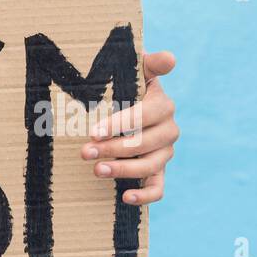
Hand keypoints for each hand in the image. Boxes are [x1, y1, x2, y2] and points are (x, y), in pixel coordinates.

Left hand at [80, 51, 177, 205]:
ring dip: (122, 170)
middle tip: (85, 152)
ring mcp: (165, 152)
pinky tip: (125, 197)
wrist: (129, 102)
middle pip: (145, 144)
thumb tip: (171, 58)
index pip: (144, 116)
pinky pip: (158, 188)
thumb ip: (151, 63)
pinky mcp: (159, 170)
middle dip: (113, 148)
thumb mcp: (137, 70)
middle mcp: (168, 130)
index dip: (120, 124)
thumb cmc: (128, 84)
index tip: (94, 131)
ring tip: (96, 170)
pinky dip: (144, 196)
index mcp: (163, 105)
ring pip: (150, 166)